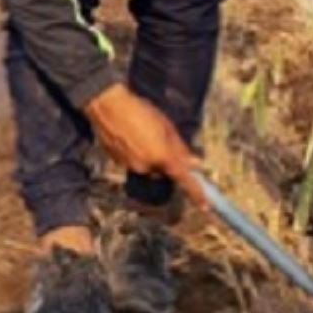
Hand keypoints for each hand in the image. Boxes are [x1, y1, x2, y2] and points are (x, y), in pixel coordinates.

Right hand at [83, 84, 205, 205]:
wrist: (107, 106)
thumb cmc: (140, 111)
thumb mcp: (166, 126)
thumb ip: (181, 148)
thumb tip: (195, 164)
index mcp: (162, 157)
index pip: (184, 179)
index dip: (196, 193)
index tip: (204, 206)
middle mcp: (146, 167)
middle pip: (162, 170)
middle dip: (164, 160)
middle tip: (160, 139)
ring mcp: (130, 166)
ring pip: (146, 166)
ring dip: (148, 155)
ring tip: (140, 133)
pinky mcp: (116, 163)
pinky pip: (132, 162)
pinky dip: (134, 153)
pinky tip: (129, 136)